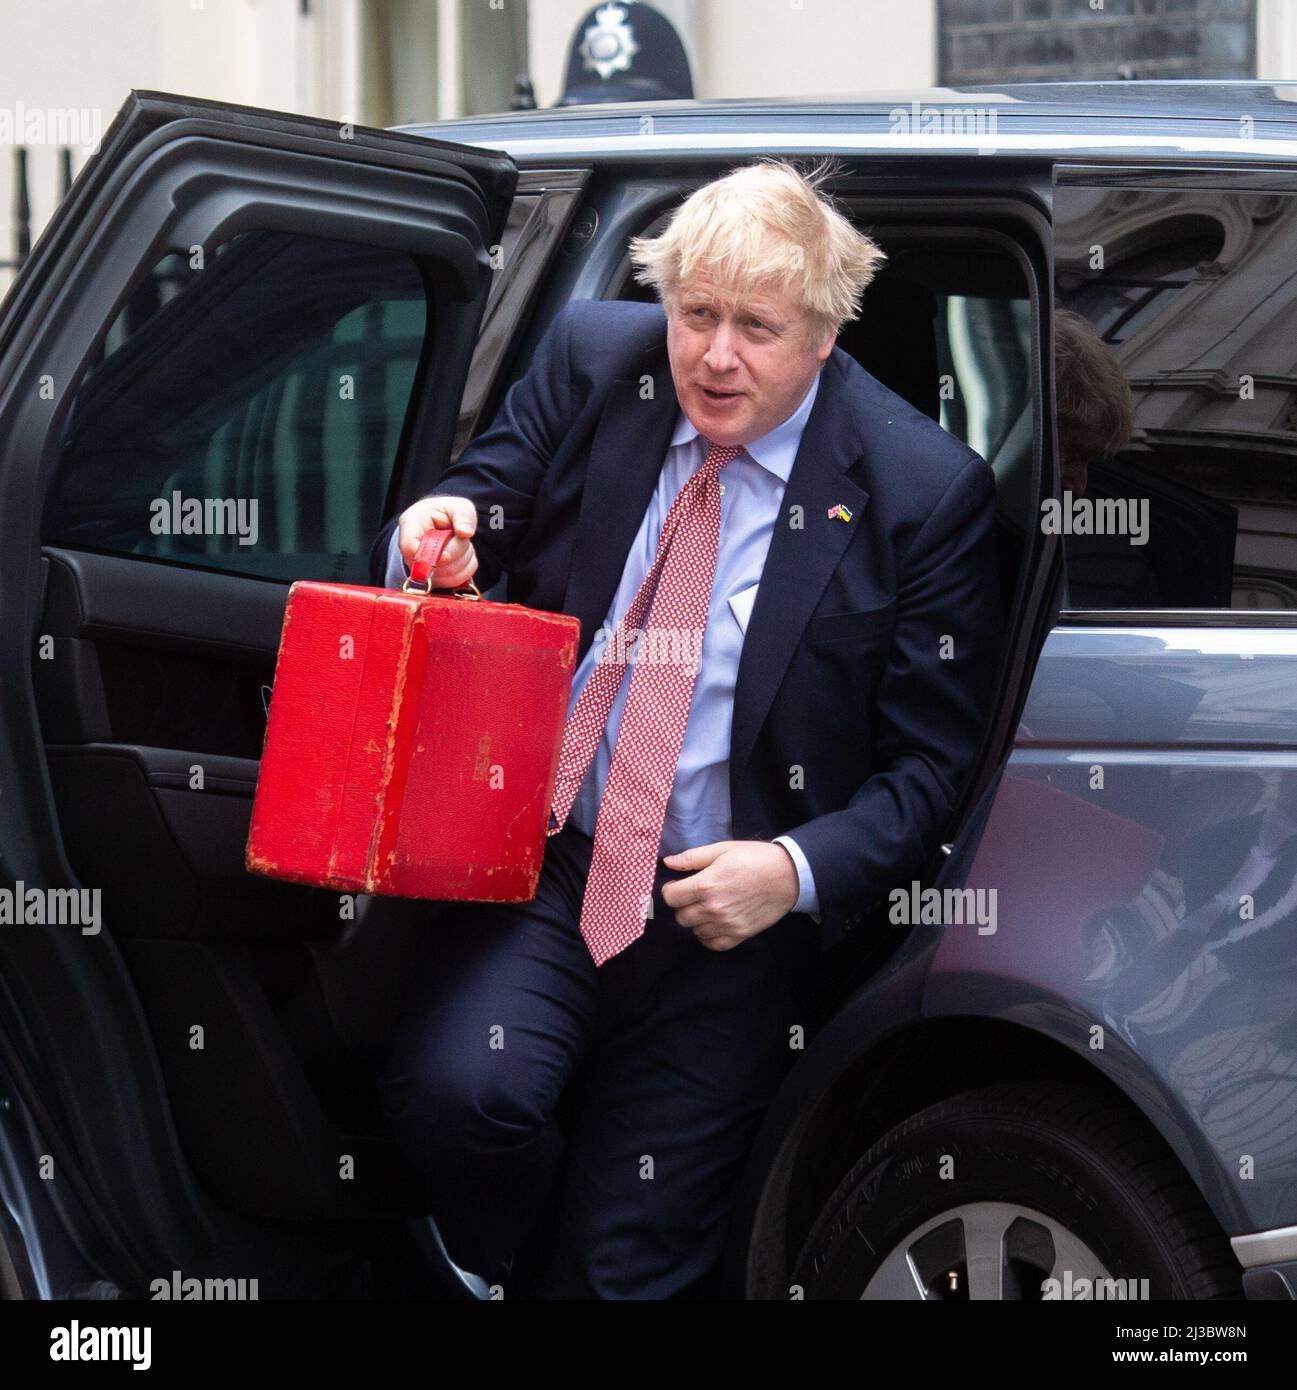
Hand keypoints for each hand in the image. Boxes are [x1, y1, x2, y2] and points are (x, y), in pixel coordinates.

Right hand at [397, 495, 478, 589]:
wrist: (442, 525)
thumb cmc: (447, 514)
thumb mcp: (458, 506)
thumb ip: (463, 515)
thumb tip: (466, 532)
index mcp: (411, 524)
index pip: (410, 547)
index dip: (431, 555)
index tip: (447, 554)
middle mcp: (411, 550)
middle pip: (433, 565)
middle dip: (456, 551)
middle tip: (458, 537)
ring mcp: (421, 568)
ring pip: (448, 575)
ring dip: (463, 560)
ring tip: (459, 544)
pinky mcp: (434, 580)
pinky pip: (456, 582)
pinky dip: (466, 569)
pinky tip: (461, 556)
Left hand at [660, 840, 799, 950]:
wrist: (787, 875)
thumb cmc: (754, 858)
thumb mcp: (722, 849)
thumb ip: (692, 857)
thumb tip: (668, 862)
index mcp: (706, 884)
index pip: (670, 897)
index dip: (671, 890)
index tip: (679, 885)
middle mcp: (713, 908)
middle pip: (681, 917)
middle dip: (683, 905)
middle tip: (695, 895)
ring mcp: (727, 924)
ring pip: (695, 931)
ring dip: (697, 920)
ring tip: (708, 907)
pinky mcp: (740, 934)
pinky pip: (713, 944)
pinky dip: (709, 936)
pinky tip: (715, 923)